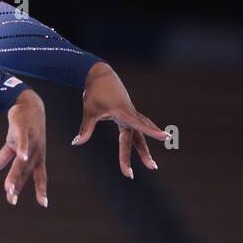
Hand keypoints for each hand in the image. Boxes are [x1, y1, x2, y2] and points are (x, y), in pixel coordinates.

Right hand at [0, 88, 47, 205]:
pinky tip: (21, 157)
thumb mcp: (13, 144)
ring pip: (22, 161)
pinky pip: (23, 141)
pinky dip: (22, 149)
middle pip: (25, 171)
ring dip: (15, 174)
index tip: (44, 204)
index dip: (41, 189)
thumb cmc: (23, 127)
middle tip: (11, 200)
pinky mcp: (24, 130)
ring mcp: (31, 141)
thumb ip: (5, 157)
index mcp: (35, 157)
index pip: (38, 176)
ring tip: (8, 188)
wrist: (28, 104)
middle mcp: (36, 152)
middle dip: (18, 185)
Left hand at [73, 62, 167, 178]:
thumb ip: (85, 128)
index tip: (166, 136)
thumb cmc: (94, 92)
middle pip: (139, 137)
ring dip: (144, 148)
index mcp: (123, 113)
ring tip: (150, 163)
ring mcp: (130, 114)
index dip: (152, 131)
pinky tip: (140, 148)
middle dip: (144, 153)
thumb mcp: (89, 111)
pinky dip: (141, 137)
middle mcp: (130, 115)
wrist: (100, 75)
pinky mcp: (127, 114)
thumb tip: (76, 143)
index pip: (139, 125)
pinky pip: (137, 128)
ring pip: (140, 134)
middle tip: (153, 167)